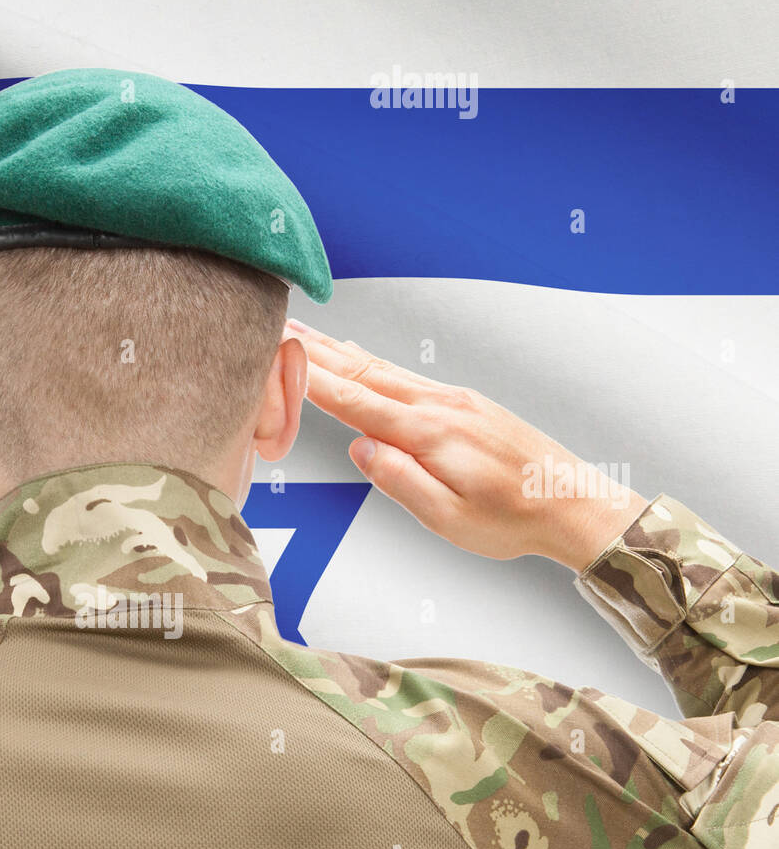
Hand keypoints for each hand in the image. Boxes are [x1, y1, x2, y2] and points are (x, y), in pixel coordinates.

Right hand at [285, 320, 648, 572]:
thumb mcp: (447, 519)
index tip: (277, 357)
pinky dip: (374, 363)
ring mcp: (455, 400)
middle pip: (364, 373)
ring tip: (308, 336)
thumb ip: (400, 481)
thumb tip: (360, 448)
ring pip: (385, 369)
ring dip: (342, 351)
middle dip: (318, 352)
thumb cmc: (511, 520)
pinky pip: (407, 376)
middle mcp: (440, 406)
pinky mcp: (466, 404)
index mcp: (429, 434)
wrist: (572, 502)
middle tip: (279, 329)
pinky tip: (362, 359)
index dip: (311, 380)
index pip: (355, 402)